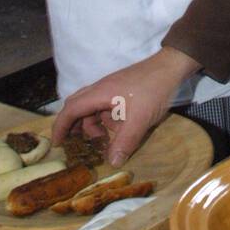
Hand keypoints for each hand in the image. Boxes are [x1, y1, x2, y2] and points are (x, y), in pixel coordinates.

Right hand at [51, 48, 199, 164]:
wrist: (172, 67)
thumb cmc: (154, 90)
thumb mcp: (139, 120)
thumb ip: (124, 142)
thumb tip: (112, 162)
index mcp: (99, 93)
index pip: (71, 109)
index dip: (61, 127)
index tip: (57, 144)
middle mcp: (101, 89)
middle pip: (78, 106)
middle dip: (75, 125)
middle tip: (77, 144)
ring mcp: (112, 88)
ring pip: (93, 107)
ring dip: (94, 124)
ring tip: (103, 140)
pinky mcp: (122, 89)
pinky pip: (106, 106)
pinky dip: (106, 119)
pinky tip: (119, 129)